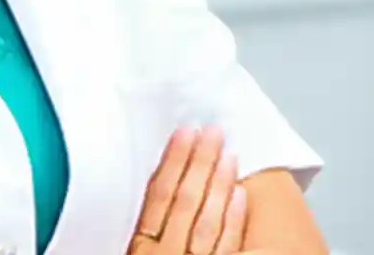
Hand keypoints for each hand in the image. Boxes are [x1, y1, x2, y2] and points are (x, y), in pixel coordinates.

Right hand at [126, 125, 246, 254]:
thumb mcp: (132, 249)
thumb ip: (143, 222)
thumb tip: (155, 176)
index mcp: (139, 247)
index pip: (157, 195)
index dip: (173, 160)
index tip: (185, 132)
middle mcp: (165, 254)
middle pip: (185, 201)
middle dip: (200, 162)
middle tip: (213, 132)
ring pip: (208, 220)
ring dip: (220, 184)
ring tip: (230, 154)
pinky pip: (229, 245)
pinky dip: (234, 219)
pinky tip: (241, 194)